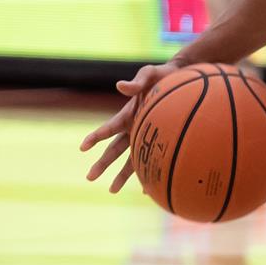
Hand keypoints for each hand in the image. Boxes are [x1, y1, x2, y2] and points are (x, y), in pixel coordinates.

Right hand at [80, 57, 190, 192]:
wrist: (182, 79)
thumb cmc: (162, 74)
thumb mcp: (149, 74)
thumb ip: (137, 82)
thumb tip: (120, 85)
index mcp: (128, 114)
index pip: (109, 128)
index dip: (95, 137)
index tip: (83, 147)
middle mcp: (133, 128)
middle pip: (114, 149)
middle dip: (102, 163)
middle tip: (89, 177)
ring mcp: (145, 136)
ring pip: (131, 160)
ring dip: (121, 175)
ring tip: (111, 190)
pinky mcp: (159, 140)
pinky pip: (152, 160)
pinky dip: (149, 173)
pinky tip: (147, 188)